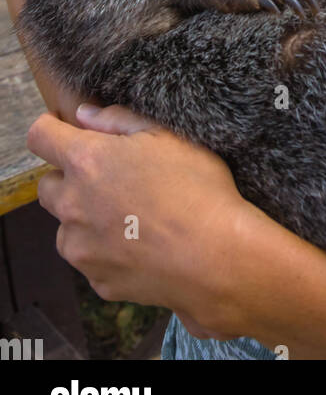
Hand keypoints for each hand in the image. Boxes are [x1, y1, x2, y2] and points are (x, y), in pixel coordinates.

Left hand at [28, 103, 251, 338]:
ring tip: (130, 217)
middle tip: (110, 179)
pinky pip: (91, 260)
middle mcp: (73, 206)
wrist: (216, 256)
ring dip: (85, 219)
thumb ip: (118, 120)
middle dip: (70, 179)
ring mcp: (82, 249)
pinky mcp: (97, 280)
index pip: (40, 136)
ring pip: (66, 228)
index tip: (67, 133)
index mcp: (87, 162)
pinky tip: (141, 245)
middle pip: (47, 186)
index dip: (51, 130)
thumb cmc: (197, 188)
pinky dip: (106, 251)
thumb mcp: (167, 136)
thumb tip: (85, 114)